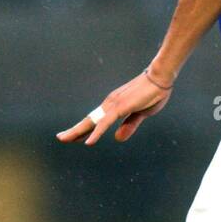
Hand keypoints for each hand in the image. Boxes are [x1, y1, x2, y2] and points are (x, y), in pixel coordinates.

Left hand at [56, 71, 171, 145]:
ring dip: (78, 131)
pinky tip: (88, 142)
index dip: (84, 129)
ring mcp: (114, 105)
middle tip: (60, 137)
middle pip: (89, 120)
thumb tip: (117, 138)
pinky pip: (105, 123)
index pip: (96, 120)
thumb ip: (129, 126)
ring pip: (92, 122)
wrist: (160, 78)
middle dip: (74, 130)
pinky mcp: (120, 107)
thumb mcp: (141, 114)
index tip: (73, 136)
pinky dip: (96, 133)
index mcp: (114, 106)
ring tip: (64, 138)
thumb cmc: (153, 94)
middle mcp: (110, 104)